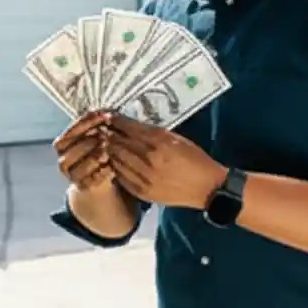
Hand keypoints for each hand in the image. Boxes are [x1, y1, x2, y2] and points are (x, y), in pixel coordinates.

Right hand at [54, 110, 112, 192]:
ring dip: (93, 159)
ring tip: (106, 154)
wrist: (99, 178)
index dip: (85, 123)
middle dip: (88, 142)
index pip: (70, 132)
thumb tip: (108, 111)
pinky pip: (89, 182)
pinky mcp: (82, 187)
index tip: (102, 116)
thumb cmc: (99, 149)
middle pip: (71, 150)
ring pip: (78, 167)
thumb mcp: (97, 134)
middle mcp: (63, 160)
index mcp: (62, 144)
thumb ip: (100, 123)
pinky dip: (101, 175)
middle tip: (104, 137)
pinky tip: (112, 169)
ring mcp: (71, 175)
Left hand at [103, 113, 227, 209]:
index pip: (129, 128)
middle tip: (101, 129)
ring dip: (108, 151)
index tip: (108, 116)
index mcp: (159, 142)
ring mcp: (143, 177)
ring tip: (103, 144)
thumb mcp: (178, 139)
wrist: (207, 188)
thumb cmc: (196, 160)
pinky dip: (114, 167)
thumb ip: (155, 133)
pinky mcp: (141, 191)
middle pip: (118, 143)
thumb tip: (133, 127)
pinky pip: (120, 176)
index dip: (116, 121)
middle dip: (108, 134)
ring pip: (115, 160)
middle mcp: (148, 158)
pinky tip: (112, 162)